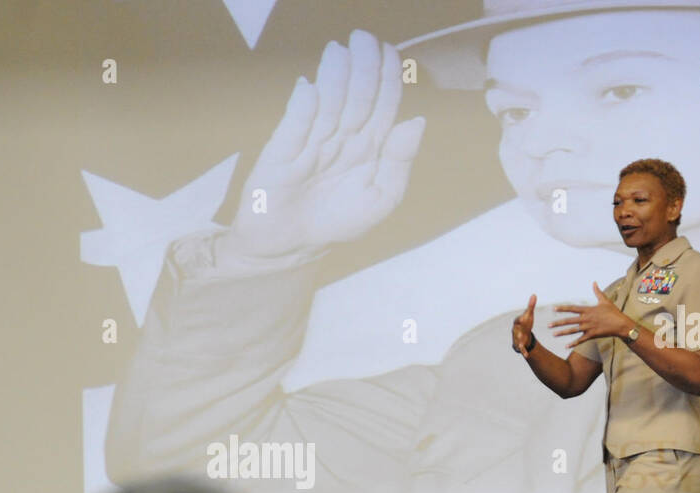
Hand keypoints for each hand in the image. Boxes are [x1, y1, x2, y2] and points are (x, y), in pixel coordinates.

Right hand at [221, 29, 425, 260]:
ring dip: (334, 77)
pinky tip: (310, 88)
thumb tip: (417, 121)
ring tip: (337, 54)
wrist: (291, 245)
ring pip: (328, 103)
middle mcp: (342, 135)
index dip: (387, 75)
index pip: (383, 101)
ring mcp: (311, 140)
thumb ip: (400, 162)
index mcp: (370, 143)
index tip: (389, 51)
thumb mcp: (381, 198)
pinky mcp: (282, 152)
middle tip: (361, 39)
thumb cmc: (338, 219)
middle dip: (362, 66)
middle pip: (357, 95)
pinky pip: (294, 126)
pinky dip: (302, 107)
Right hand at [511, 294, 536, 357]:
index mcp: (518, 322)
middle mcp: (515, 330)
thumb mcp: (529, 315)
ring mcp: (516, 338)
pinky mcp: (518, 345)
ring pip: (517, 340)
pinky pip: (520, 348)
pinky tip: (526, 355)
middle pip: (516, 331)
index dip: (520, 319)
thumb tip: (534, 294)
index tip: (523, 318)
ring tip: (521, 346)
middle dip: (518, 331)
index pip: (518, 320)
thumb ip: (531, 306)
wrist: (523, 333)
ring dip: (519, 343)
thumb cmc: (526, 323)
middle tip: (520, 332)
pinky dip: (523, 352)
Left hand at [551, 283, 630, 349]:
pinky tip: (566, 346)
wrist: (621, 324)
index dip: (563, 308)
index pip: (572, 308)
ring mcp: (589, 327)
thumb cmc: (613, 312)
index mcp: (588, 310)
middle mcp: (586, 318)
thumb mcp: (605, 301)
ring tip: (553, 335)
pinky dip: (573, 343)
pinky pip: (581, 340)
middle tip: (548, 325)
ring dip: (562, 332)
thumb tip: (594, 282)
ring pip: (573, 330)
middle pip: (569, 320)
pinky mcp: (592, 335)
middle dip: (558, 323)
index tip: (553, 309)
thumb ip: (597, 292)